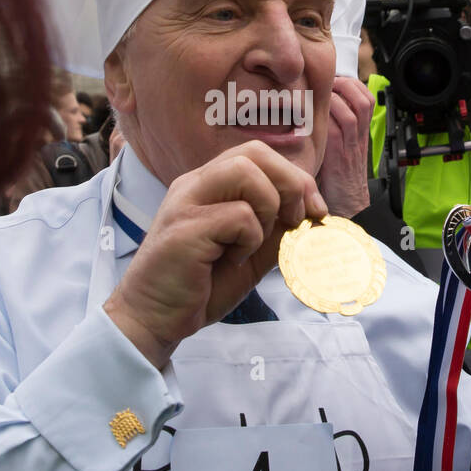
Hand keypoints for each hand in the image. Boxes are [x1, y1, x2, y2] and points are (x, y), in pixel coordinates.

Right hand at [104, 141, 327, 367]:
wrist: (155, 319)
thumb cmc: (201, 286)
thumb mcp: (250, 254)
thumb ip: (275, 230)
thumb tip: (312, 214)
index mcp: (209, 186)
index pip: (258, 154)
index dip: (295, 176)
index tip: (315, 210)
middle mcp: (195, 185)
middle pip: (253, 151)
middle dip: (290, 182)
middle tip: (297, 219)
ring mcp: (186, 202)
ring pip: (244, 171)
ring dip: (268, 205)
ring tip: (256, 240)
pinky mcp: (184, 228)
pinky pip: (237, 215)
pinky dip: (249, 239)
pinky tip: (232, 260)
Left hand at [317, 76, 374, 217]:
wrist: (348, 208)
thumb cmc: (337, 181)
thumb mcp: (339, 150)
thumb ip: (330, 129)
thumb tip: (307, 107)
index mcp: (360, 132)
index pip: (367, 98)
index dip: (351, 84)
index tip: (334, 81)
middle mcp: (359, 136)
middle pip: (363, 99)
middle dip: (344, 86)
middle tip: (323, 86)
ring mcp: (351, 146)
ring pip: (351, 110)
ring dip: (333, 99)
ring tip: (315, 99)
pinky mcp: (339, 156)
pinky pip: (335, 129)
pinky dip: (323, 117)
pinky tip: (308, 117)